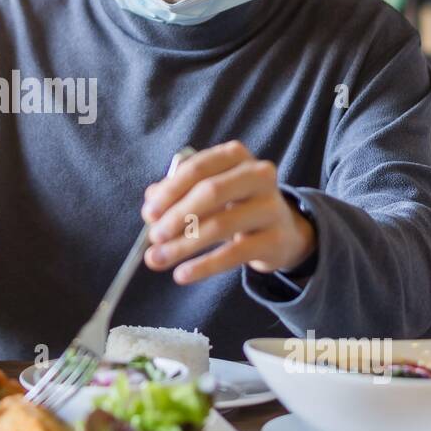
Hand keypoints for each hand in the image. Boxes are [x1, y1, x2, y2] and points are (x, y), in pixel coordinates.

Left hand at [140, 140, 315, 284]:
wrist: (281, 231)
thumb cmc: (235, 205)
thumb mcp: (208, 192)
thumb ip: (177, 194)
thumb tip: (150, 209)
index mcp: (235, 156)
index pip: (198, 168)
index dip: (170, 191)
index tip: (149, 213)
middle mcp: (258, 175)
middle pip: (211, 192)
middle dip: (176, 216)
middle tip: (153, 237)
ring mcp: (270, 206)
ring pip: (220, 225)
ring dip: (183, 245)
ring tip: (159, 258)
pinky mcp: (275, 239)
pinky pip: (234, 253)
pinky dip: (204, 266)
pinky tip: (182, 274)